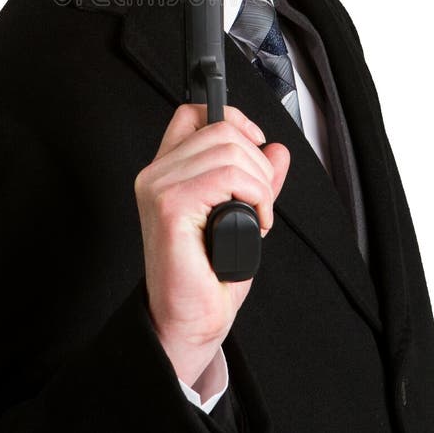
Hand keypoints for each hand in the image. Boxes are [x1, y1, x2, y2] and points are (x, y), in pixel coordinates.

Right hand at [134, 104, 289, 386]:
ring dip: (260, 183)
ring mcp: (159, 187)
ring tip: (257, 214)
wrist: (190, 319)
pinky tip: (254, 220)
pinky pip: (228, 176)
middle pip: (221, 128)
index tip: (255, 141)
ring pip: (229, 149)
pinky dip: (256, 195)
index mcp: (166, 169)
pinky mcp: (171, 206)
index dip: (231, 117)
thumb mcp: (241, 214)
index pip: (193, 113)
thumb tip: (277, 149)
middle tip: (260, 199)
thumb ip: (256, 178)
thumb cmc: (209, 274)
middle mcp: (156, 173)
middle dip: (257, 162)